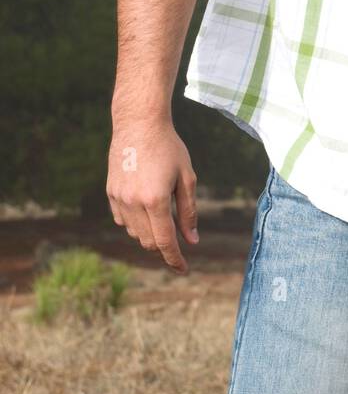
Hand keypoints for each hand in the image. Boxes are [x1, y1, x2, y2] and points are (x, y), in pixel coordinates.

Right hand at [107, 118, 198, 273]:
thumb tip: (192, 240)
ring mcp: (119, 198)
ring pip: (134, 232)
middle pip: (148, 241)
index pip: (165, 242)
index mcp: (155, 200)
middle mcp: (133, 202)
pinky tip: (145, 210)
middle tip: (178, 245)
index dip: (174, 259)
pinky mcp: (111, 192)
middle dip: (164, 248)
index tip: (183, 269)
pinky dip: (135, 223)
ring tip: (163, 220)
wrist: (139, 124)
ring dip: (150, 235)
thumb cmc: (169, 148)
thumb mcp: (186, 178)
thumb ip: (188, 212)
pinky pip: (122, 220)